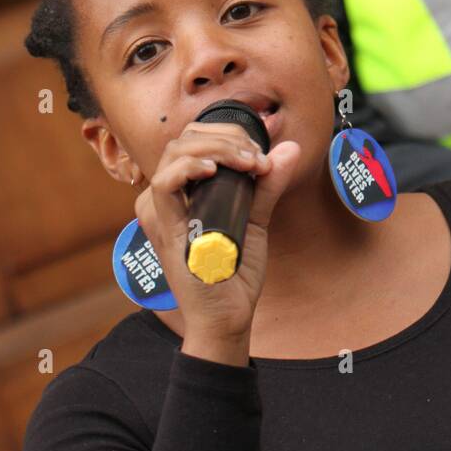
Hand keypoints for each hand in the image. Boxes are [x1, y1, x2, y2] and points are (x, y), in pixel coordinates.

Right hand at [134, 121, 300, 349]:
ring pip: (176, 151)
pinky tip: (215, 169)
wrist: (228, 317)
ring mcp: (160, 212)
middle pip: (186, 138)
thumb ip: (268, 184)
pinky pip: (164, 184)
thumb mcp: (256, 218)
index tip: (260, 151)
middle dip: (227, 137)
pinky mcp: (164, 228)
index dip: (228, 133)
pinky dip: (190, 167)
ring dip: (218, 147)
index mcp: (182, 190)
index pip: (194, 139)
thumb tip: (290, 149)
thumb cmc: (234, 270)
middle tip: (257, 158)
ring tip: (248, 163)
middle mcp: (165, 197)